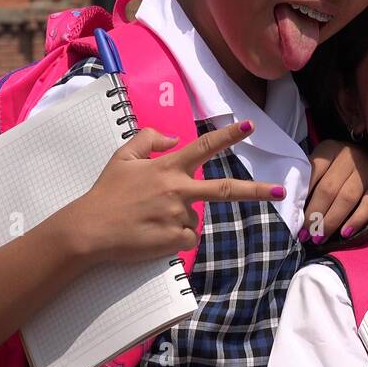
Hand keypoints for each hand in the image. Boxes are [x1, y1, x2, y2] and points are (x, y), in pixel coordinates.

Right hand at [62, 121, 284, 264]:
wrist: (88, 230)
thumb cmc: (105, 193)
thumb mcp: (122, 157)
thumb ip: (149, 140)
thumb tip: (176, 138)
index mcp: (167, 167)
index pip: (204, 147)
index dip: (228, 136)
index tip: (250, 126)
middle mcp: (177, 189)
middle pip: (225, 189)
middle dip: (256, 190)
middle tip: (280, 191)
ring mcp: (177, 215)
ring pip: (195, 218)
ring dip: (179, 220)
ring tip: (149, 220)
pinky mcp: (173, 239)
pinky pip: (187, 239)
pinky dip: (174, 239)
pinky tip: (152, 235)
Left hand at [302, 140, 367, 243]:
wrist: (367, 152)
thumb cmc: (335, 162)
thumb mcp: (321, 161)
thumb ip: (308, 177)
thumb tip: (292, 206)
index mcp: (329, 149)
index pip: (313, 173)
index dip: (302, 197)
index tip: (294, 217)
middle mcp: (349, 158)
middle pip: (329, 189)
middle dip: (315, 214)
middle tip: (306, 233)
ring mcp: (366, 172)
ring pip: (348, 198)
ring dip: (332, 221)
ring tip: (320, 237)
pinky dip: (357, 220)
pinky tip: (345, 233)